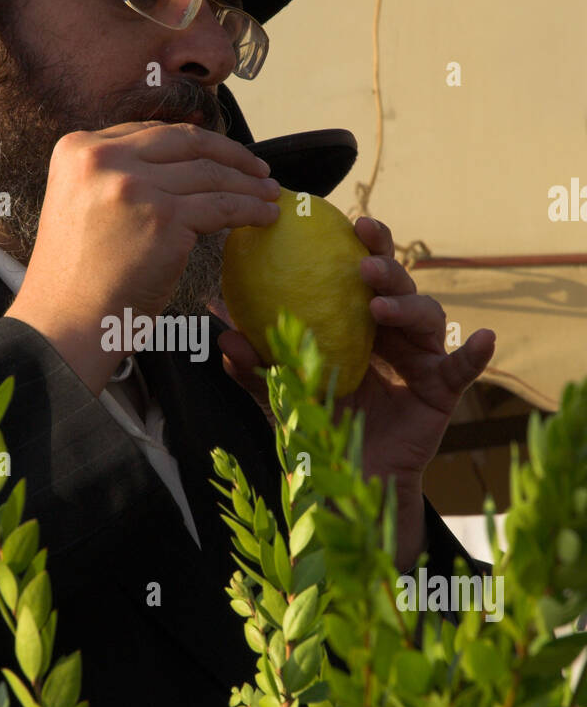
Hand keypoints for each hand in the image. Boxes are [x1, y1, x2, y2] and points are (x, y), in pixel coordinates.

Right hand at [7, 122, 280, 393]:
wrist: (64, 324)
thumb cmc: (76, 280)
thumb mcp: (81, 206)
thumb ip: (114, 177)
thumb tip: (174, 166)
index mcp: (78, 149)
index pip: (151, 133)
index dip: (194, 143)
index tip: (220, 154)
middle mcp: (103, 158)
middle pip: (185, 142)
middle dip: (230, 153)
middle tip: (259, 168)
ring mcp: (135, 186)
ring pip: (209, 174)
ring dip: (249, 183)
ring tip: (271, 194)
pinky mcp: (164, 218)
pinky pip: (222, 207)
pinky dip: (251, 209)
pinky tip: (266, 216)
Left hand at [216, 216, 495, 568]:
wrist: (349, 484)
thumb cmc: (320, 432)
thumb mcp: (284, 397)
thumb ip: (257, 366)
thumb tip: (221, 331)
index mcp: (359, 325)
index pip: (362, 276)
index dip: (360, 246)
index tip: (345, 222)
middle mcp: (394, 335)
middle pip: (399, 284)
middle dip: (386, 262)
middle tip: (362, 258)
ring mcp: (422, 359)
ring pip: (428, 315)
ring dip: (408, 304)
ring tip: (380, 306)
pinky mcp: (443, 390)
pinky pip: (464, 368)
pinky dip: (475, 352)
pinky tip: (485, 337)